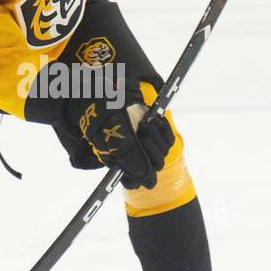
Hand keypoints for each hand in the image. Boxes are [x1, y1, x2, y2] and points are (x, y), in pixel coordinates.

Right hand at [65, 73, 175, 189]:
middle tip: (141, 131)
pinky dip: (163, 129)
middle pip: (154, 166)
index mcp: (117, 162)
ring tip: (144, 122)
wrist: (103, 87)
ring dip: (157, 135)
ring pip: (162, 152)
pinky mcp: (153, 130)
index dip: (142, 173)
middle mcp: (131, 155)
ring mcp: (142, 142)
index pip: (134, 182)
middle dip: (151, 148)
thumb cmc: (103, 111)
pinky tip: (154, 120)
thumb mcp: (116, 134)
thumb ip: (132, 158)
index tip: (140, 153)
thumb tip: (150, 184)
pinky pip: (168, 139)